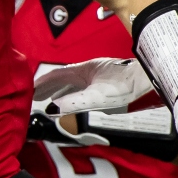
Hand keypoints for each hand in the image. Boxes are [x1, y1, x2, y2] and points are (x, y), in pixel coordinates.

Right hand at [33, 57, 154, 114]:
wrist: (148, 82)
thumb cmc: (127, 85)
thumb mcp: (97, 97)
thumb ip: (75, 103)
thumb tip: (54, 108)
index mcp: (84, 69)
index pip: (56, 73)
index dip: (42, 82)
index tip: (29, 89)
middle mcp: (88, 70)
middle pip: (61, 77)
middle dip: (46, 86)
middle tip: (33, 95)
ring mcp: (95, 76)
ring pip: (71, 82)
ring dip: (57, 89)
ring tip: (47, 98)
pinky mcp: (103, 83)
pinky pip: (79, 87)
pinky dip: (70, 92)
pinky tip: (70, 99)